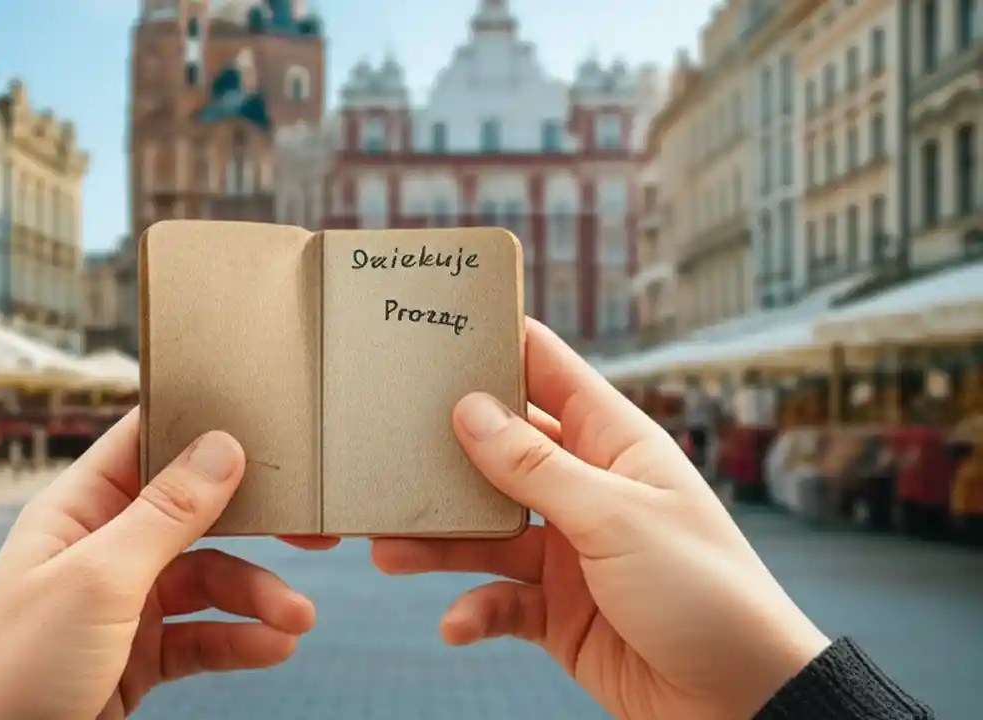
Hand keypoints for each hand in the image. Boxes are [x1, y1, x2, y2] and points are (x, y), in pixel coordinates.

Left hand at [0, 408, 333, 717]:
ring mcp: (123, 601)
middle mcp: (103, 546)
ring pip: (207, 579)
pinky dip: (240, 639)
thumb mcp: (100, 577)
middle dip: (252, 523)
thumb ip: (167, 512)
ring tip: (296, 618)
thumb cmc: (17, 663)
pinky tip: (273, 645)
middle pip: (193, 514)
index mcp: (79, 507)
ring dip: (256, 595)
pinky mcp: (138, 653)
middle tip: (308, 529)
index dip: (200, 428)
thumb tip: (221, 446)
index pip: (145, 442)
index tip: (263, 427)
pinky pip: (202, 635)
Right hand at [372, 319, 828, 719]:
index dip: (498, 343)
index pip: (549, 372)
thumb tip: (470, 409)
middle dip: (444, 455)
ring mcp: (570, 551)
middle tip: (384, 449)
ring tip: (387, 551)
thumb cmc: (706, 592)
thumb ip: (536, 467)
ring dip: (440, 543)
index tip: (435, 325)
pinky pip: (499, 601)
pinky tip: (456, 625)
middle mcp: (588, 489)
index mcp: (615, 444)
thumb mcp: (615, 519)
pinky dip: (474, 611)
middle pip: (500, 454)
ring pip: (486, 532)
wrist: (744, 704)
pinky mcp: (557, 611)